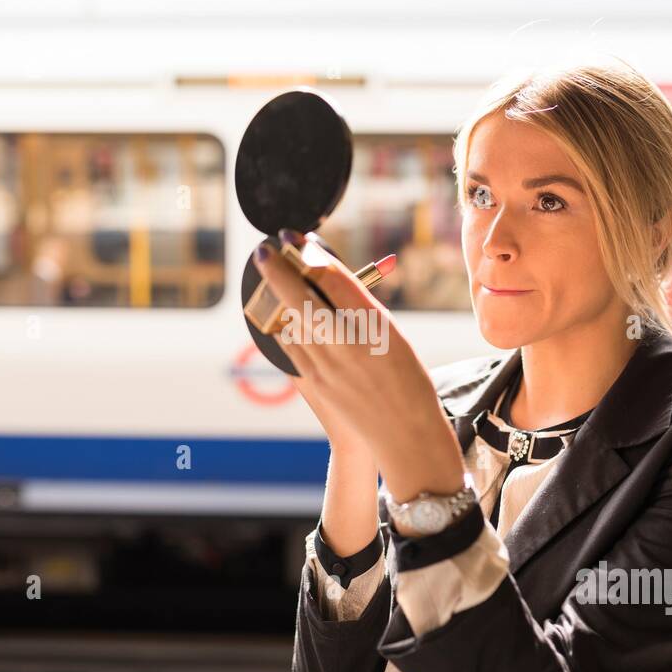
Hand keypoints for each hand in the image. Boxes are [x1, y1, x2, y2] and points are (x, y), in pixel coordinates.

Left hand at [254, 231, 465, 502]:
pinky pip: (290, 346)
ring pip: (290, 321)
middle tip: (264, 250)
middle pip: (301, 296)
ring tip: (268, 274)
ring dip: (276, 295)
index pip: (332, 278)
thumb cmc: (407, 379)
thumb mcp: (393, 335)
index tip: (295, 238)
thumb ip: (361, 307)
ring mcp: (326, 365)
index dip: (309, 254)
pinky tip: (280, 314)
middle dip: (278, 270)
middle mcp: (346, 342)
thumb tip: (329, 278)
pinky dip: (283, 325)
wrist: (404, 433)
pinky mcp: (314, 382)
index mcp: (373, 324)